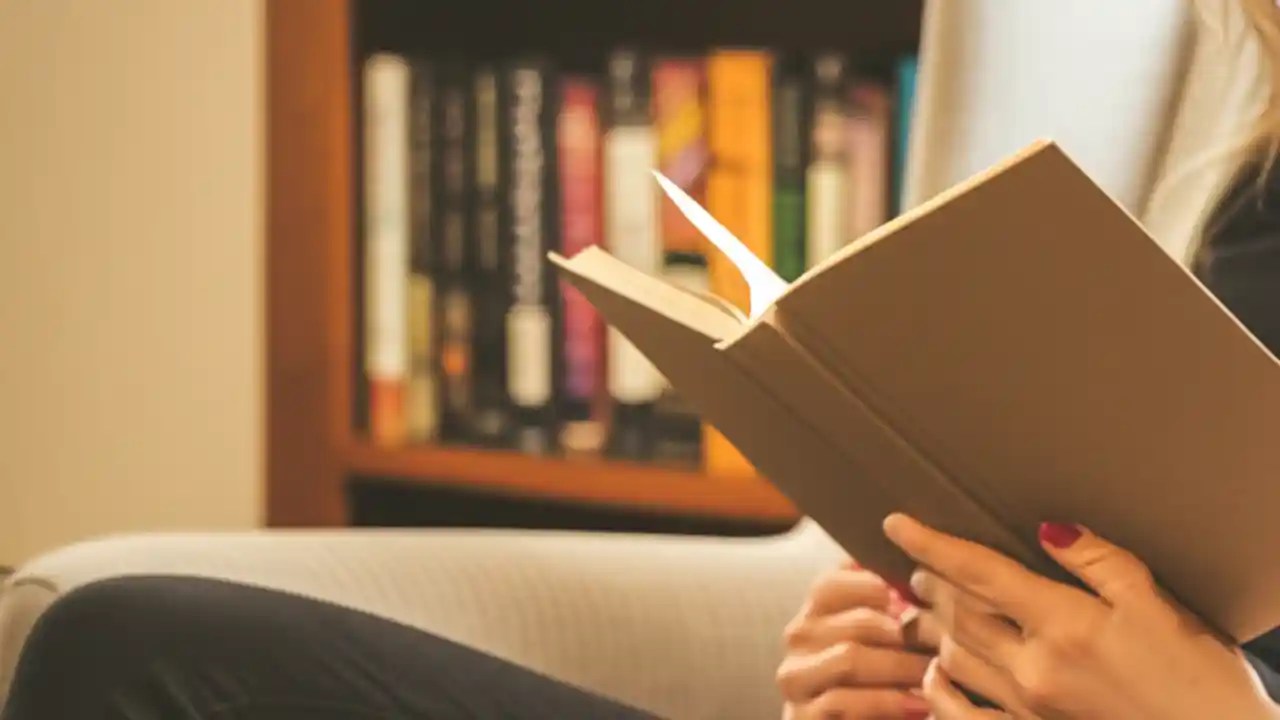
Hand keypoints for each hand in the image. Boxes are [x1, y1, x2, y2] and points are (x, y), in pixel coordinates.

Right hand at [777, 559, 938, 718]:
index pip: (831, 582)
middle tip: (944, 641)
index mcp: (817, 610)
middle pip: (854, 620)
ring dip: (900, 667)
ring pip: (849, 658)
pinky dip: (887, 702)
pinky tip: (918, 705)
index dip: (873, 586)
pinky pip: (843, 701)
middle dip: (906, 633)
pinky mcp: (802, 716)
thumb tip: (921, 570)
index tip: (912, 600)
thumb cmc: (882, 680)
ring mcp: (796, 678)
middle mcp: (799, 638)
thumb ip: (893, 606)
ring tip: (934, 674)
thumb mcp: (888, 639)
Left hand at [883, 513, 1279, 719]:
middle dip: (932, 586)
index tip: (896, 523)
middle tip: (916, 570)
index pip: (978, 571)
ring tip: (918, 612)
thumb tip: (1047, 528)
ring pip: (956, 659)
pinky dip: (940, 695)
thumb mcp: (1155, 604)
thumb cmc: (1197, 675)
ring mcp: (1028, 709)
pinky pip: (964, 719)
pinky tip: (934, 676)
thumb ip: (1097, 561)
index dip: (931, 544)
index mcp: (1064, 623)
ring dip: (932, 632)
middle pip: (959, 614)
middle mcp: (1035, 667)